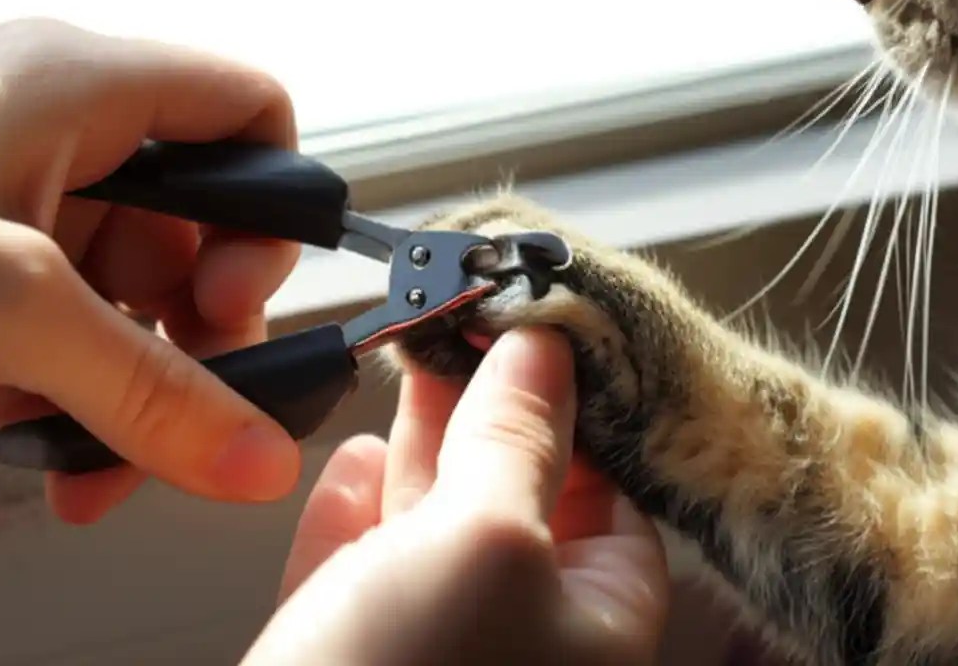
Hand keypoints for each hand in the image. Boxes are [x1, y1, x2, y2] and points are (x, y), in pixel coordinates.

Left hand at [0, 18, 301, 522]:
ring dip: (131, 384)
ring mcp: (8, 194)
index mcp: (79, 85)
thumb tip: (256, 456)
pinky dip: (69, 391)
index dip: (270, 209)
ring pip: (127, 287)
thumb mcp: (2, 310)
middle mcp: (54, 128)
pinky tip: (44, 448)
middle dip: (196, 330)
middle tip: (181, 401)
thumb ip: (148, 391)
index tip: (238, 302)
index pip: (248, 114)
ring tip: (97, 458)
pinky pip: (63, 321)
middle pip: (195, 222)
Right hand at [245, 328, 669, 664]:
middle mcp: (525, 642)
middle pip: (518, 500)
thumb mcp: (486, 543)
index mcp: (594, 620)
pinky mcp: (348, 665)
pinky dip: (357, 516)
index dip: (571, 407)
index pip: (609, 492)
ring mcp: (434, 654)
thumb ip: (521, 443)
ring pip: (434, 533)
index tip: (533, 329)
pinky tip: (356, 463)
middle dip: (488, 412)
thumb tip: (543, 346)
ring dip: (423, 450)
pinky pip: (360, 577)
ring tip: (411, 366)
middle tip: (463, 324)